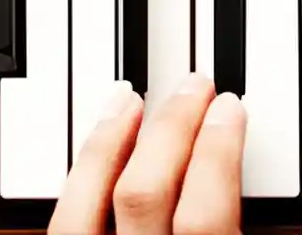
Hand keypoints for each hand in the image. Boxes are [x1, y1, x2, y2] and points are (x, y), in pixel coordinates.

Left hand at [46, 74, 301, 234]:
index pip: (205, 210)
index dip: (216, 147)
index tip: (230, 104)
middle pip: (140, 197)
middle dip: (167, 129)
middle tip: (190, 85)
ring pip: (76, 216)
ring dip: (98, 152)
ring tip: (123, 104)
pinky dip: (71, 195)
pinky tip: (87, 173)